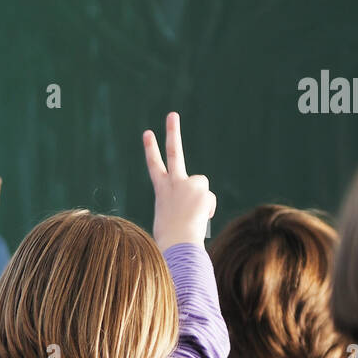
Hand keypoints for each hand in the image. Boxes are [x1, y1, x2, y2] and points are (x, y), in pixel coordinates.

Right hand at [143, 111, 215, 250]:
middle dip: (172, 132)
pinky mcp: (201, 189)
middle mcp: (172, 182)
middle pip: (174, 152)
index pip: (154, 166)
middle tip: (172, 115)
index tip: (148, 132)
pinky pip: (209, 200)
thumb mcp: (170, 220)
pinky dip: (207, 209)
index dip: (151, 149)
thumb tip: (197, 209)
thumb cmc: (170, 239)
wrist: (176, 243)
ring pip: (200, 185)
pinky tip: (199, 218)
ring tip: (191, 216)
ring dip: (200, 200)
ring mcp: (187, 183)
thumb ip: (180, 207)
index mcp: (161, 191)